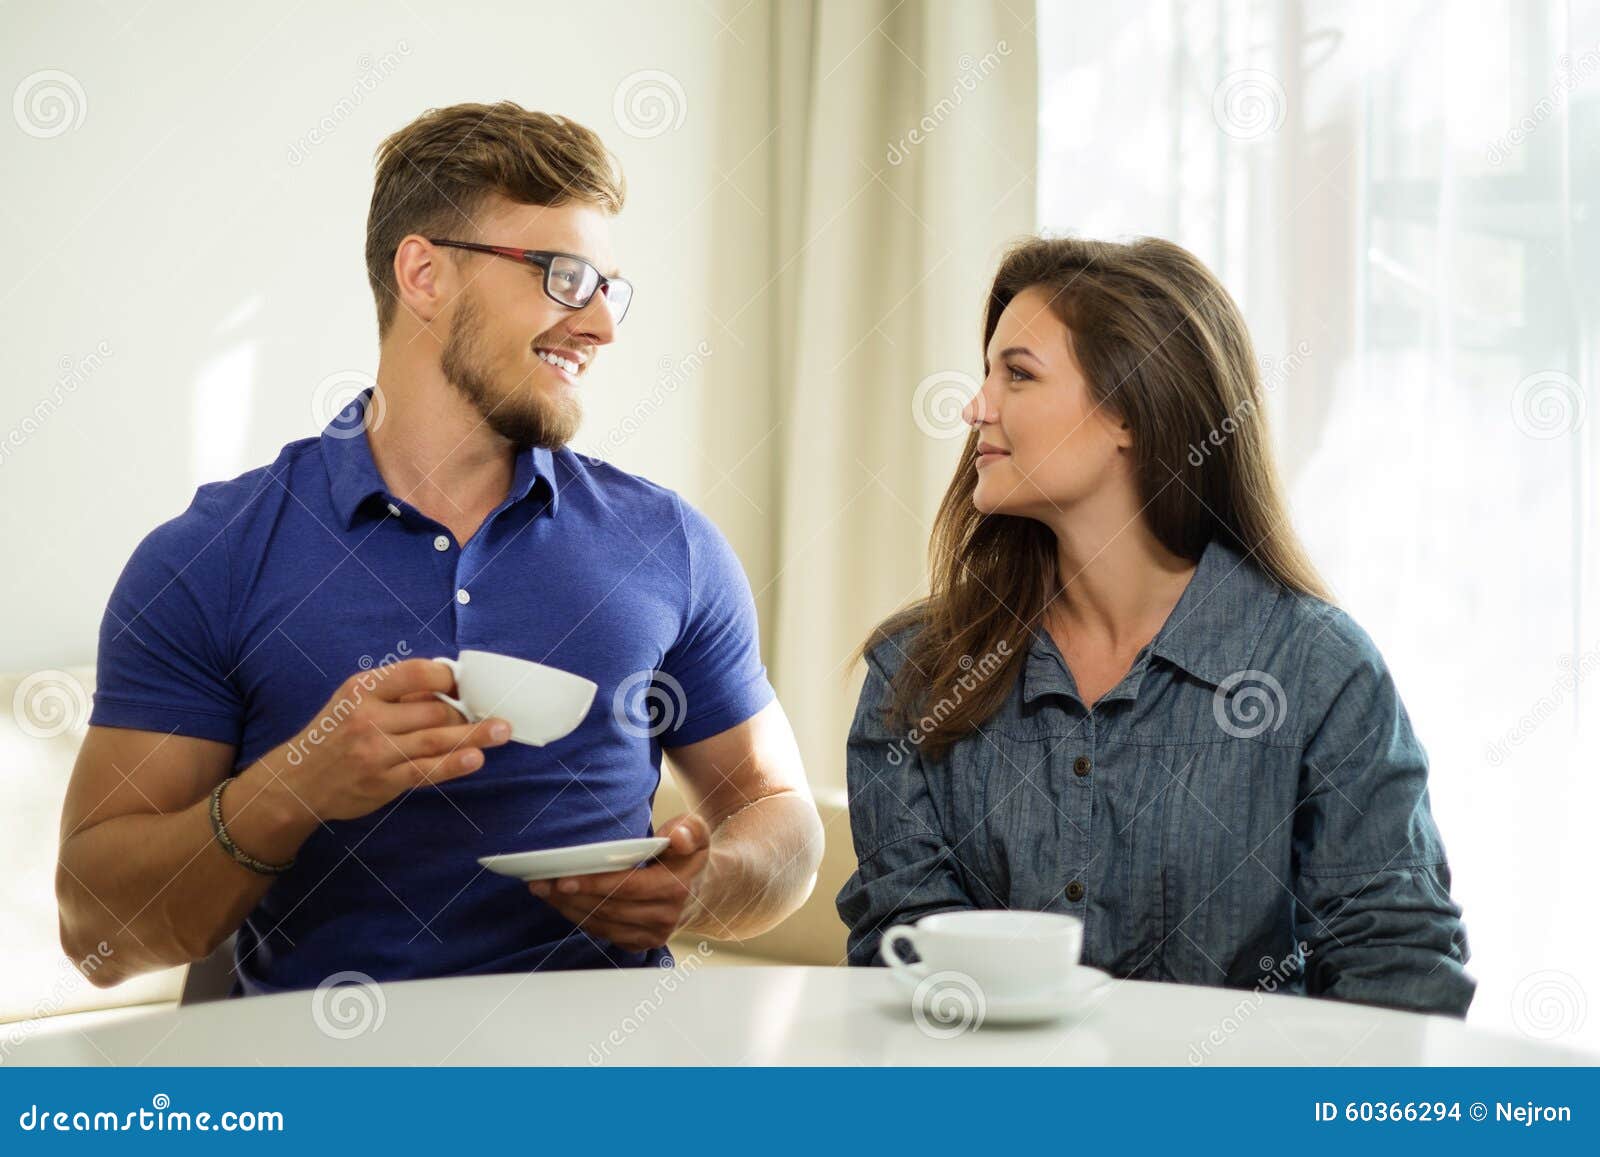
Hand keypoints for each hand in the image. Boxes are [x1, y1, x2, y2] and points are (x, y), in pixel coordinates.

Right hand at [264, 658, 512, 821]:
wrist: (297, 781)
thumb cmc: (335, 734)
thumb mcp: (353, 700)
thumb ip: (395, 691)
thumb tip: (449, 683)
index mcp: (363, 689)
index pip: (415, 672)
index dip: (448, 676)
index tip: (464, 684)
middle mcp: (368, 717)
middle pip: (433, 709)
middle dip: (464, 712)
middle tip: (484, 715)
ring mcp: (375, 751)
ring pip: (435, 739)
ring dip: (474, 735)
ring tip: (501, 731)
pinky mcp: (382, 781)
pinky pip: (425, 770)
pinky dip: (453, 764)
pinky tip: (475, 758)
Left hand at [527, 813, 711, 951]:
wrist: (703, 889)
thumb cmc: (689, 854)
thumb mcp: (697, 832)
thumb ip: (689, 830)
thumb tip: (675, 837)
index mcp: (675, 888)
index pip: (627, 888)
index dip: (594, 884)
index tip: (563, 878)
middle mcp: (663, 918)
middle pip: (607, 908)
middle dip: (570, 895)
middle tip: (540, 881)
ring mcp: (651, 935)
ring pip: (601, 923)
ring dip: (568, 908)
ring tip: (542, 889)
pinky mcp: (639, 943)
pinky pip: (602, 932)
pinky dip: (578, 918)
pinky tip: (560, 902)